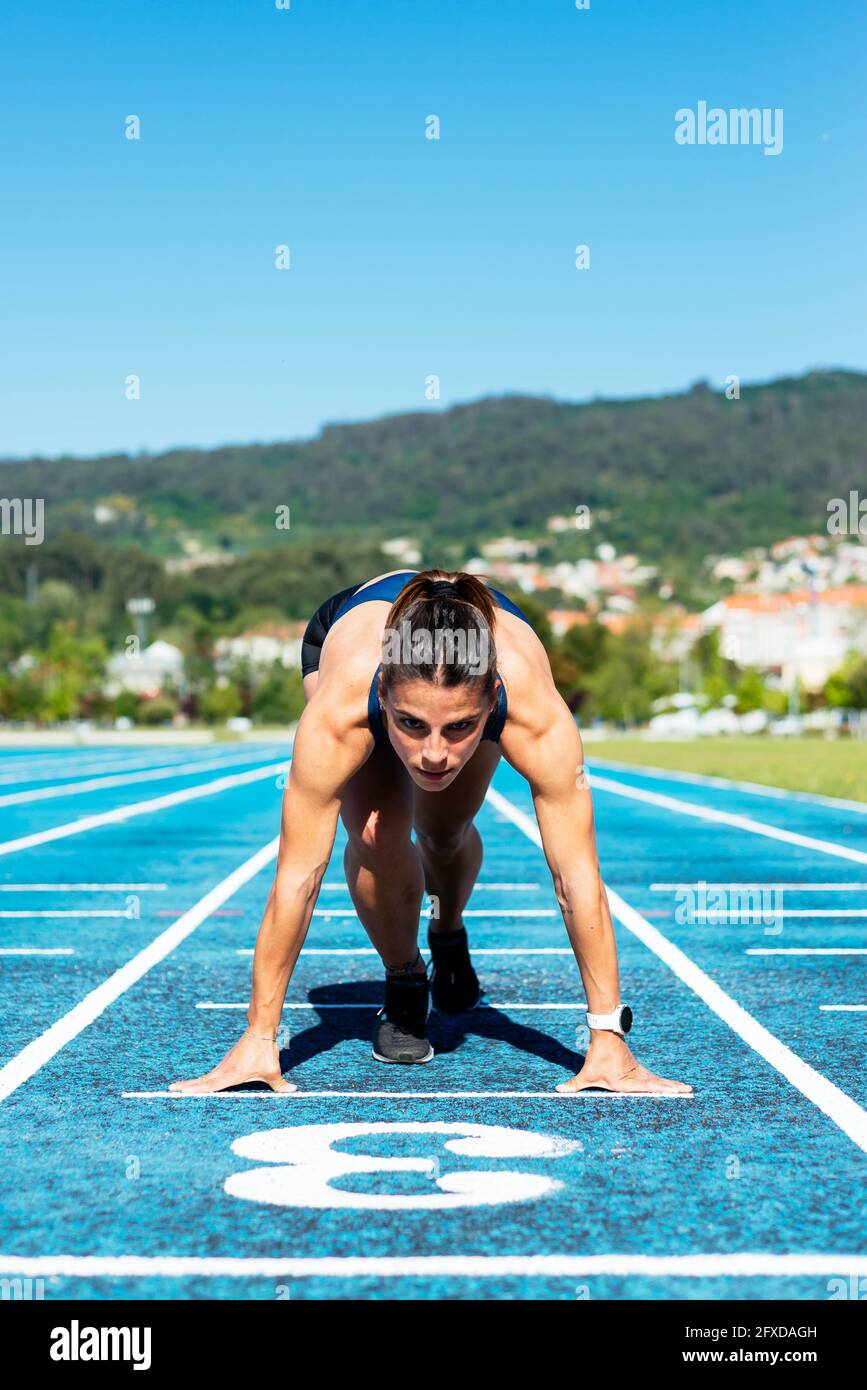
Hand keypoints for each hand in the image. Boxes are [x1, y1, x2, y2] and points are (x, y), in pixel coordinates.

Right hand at [168, 1030, 295, 1094]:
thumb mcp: (274, 1071)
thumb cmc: (265, 1051)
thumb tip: (294, 1092)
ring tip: (178, 1088)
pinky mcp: (226, 1062)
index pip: (210, 1085)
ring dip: (192, 1083)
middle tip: (170, 1090)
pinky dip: (202, 1080)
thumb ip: (281, 1085)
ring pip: (205, 1077)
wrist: (261, 1029)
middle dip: (187, 1086)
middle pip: (202, 1081)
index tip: (180, 1092)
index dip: (195, 1090)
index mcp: (231, 1074)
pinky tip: (198, 1084)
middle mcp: (224, 1069)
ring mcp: (224, 1065)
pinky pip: (211, 1074)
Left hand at [556, 1032, 692, 1095]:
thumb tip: (557, 1090)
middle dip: (673, 1089)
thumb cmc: (597, 1057)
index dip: (661, 1090)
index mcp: (627, 1081)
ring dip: (672, 1086)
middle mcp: (636, 1077)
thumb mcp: (585, 1074)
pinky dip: (665, 1083)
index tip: (674, 1093)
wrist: (605, 1035)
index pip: (647, 1088)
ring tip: (687, 1090)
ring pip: (659, 1080)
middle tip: (689, 1091)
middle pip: (658, 1084)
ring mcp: (640, 1072)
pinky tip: (673, 1088)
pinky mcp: (639, 1070)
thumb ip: (573, 1085)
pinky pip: (655, 1078)